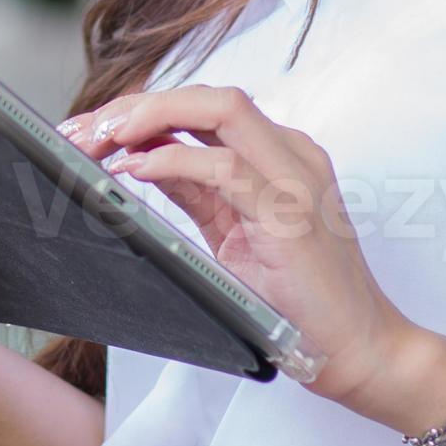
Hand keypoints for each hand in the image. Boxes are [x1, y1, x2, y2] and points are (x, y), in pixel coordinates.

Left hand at [71, 85, 445, 428]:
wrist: (361, 349)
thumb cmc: (301, 302)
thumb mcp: (234, 235)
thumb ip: (196, 192)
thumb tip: (138, 160)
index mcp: (280, 155)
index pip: (204, 106)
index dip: (144, 107)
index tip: (91, 127)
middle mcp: (292, 155)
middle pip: (208, 96)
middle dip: (139, 103)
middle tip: (83, 129)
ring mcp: (297, 180)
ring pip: (221, 110)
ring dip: (150, 118)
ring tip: (100, 139)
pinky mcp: (292, 216)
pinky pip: (227, 168)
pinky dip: (174, 161)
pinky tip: (135, 169)